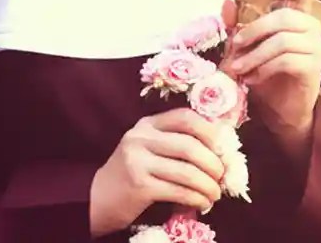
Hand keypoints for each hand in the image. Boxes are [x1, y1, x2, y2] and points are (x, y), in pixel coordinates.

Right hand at [89, 108, 226, 234]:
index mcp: (147, 124)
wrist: (96, 198)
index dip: (210, 130)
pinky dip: (197, 198)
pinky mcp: (139, 186)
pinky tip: (203, 203)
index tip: (224, 147)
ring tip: (215, 194)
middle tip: (222, 176)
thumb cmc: (131, 173)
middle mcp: (141, 138)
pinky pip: (179, 191)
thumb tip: (221, 150)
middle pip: (190, 146)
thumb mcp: (149, 148)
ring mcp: (138, 161)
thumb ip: (176, 143)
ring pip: (187, 171)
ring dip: (208, 186)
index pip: (185, 117)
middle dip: (213, 163)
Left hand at [225, 0, 320, 135]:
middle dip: (255, 30)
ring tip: (237, 69)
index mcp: (298, 15)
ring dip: (254, 55)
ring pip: (283, 40)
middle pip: (286, 16)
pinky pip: (286, 60)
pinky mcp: (314, 68)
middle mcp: (312, 27)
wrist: (281, 110)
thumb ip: (238, 24)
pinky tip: (251, 79)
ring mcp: (316, 47)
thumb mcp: (248, 47)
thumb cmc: (266, 73)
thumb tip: (227, 2)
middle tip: (234, 45)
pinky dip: (263, 69)